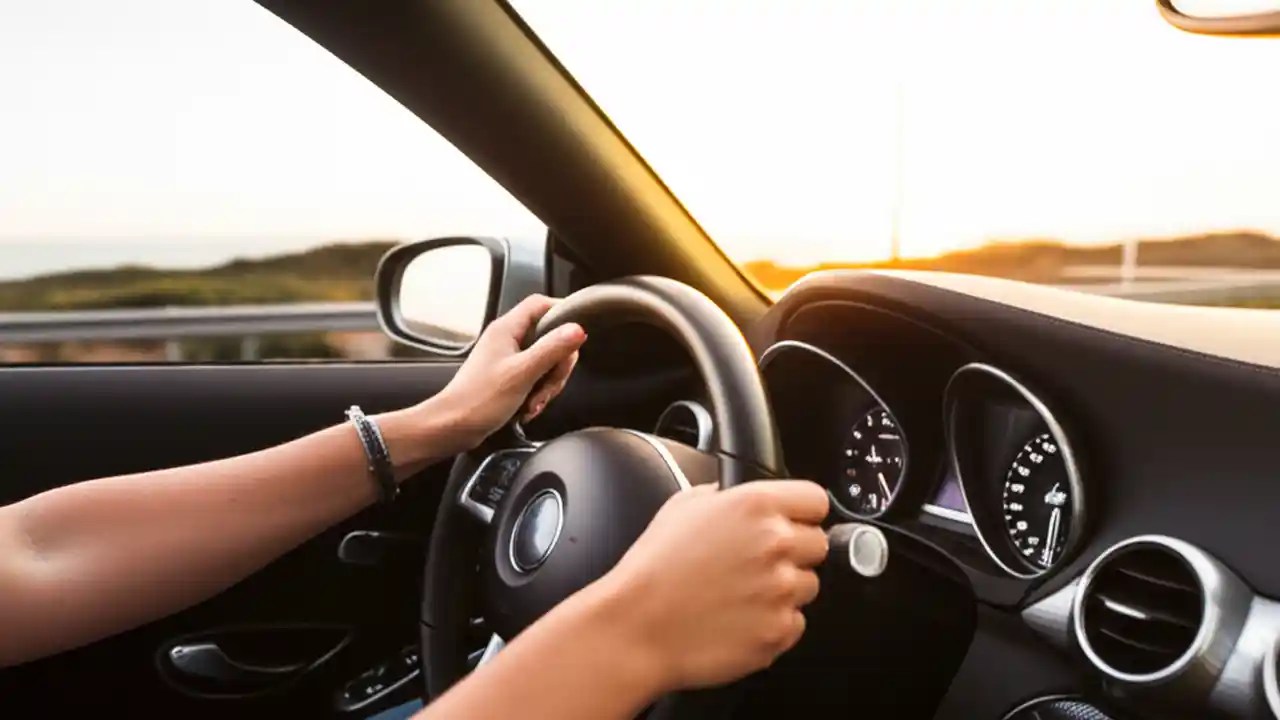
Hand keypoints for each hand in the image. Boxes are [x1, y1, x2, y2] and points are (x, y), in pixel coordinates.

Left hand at [380, 295, 585, 465]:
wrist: (452, 427)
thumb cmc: (479, 400)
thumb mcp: (522, 373)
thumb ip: (552, 349)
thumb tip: (578, 329)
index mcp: (507, 329)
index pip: (541, 305)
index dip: (562, 313)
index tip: (577, 336)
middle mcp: (508, 339)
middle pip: (550, 338)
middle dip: (557, 365)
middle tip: (549, 384)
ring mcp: (508, 359)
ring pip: (546, 362)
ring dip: (547, 385)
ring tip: (534, 403)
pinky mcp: (509, 377)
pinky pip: (535, 379)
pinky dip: (537, 394)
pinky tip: (529, 409)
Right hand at [595, 480, 829, 693]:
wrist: (636, 626)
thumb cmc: (653, 569)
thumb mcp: (683, 506)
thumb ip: (725, 495)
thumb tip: (741, 497)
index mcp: (756, 505)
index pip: (816, 500)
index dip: (802, 512)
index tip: (793, 522)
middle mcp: (776, 544)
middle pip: (817, 544)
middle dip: (793, 551)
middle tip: (756, 563)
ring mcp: (781, 590)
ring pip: (807, 585)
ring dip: (783, 589)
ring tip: (740, 594)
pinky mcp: (779, 630)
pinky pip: (794, 623)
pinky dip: (773, 622)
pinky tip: (738, 618)